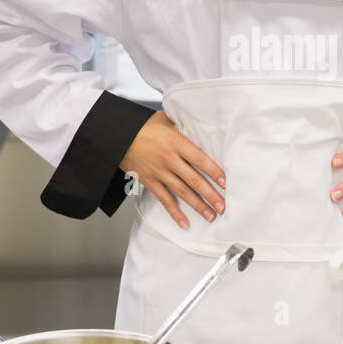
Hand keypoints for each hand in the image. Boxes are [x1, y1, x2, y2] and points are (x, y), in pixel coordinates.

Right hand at [119, 111, 225, 229]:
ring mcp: (159, 172)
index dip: (214, 172)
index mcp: (176, 142)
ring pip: (182, 192)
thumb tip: (201, 127)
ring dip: (198, 206)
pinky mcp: (150, 182)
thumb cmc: (143, 127)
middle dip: (210, 195)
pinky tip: (184, 223)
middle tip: (223, 206)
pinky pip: (164, 200)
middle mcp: (169, 159)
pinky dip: (175, 213)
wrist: (117, 136)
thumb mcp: (166, 120)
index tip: (225, 182)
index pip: (200, 159)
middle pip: (194, 180)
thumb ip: (183, 126)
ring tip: (211, 216)